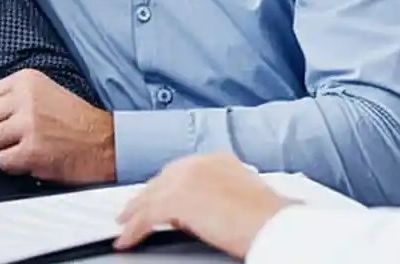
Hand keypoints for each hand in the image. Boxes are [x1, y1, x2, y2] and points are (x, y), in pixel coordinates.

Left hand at [0, 69, 114, 183]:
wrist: (107, 144)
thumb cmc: (80, 124)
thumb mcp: (46, 94)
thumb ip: (17, 99)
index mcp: (27, 80)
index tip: (0, 128)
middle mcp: (25, 97)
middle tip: (7, 146)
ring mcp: (28, 123)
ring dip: (3, 153)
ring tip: (24, 152)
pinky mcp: (31, 149)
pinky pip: (3, 162)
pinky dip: (14, 167)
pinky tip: (33, 162)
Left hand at [114, 153, 294, 257]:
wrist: (275, 225)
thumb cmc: (269, 219)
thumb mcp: (241, 198)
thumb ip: (217, 196)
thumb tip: (197, 214)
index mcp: (218, 160)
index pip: (181, 172)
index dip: (165, 187)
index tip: (155, 197)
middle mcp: (200, 163)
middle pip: (162, 180)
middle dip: (147, 196)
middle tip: (133, 210)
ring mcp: (187, 178)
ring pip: (151, 196)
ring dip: (135, 212)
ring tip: (124, 225)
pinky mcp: (178, 199)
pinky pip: (147, 216)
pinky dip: (134, 229)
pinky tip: (126, 240)